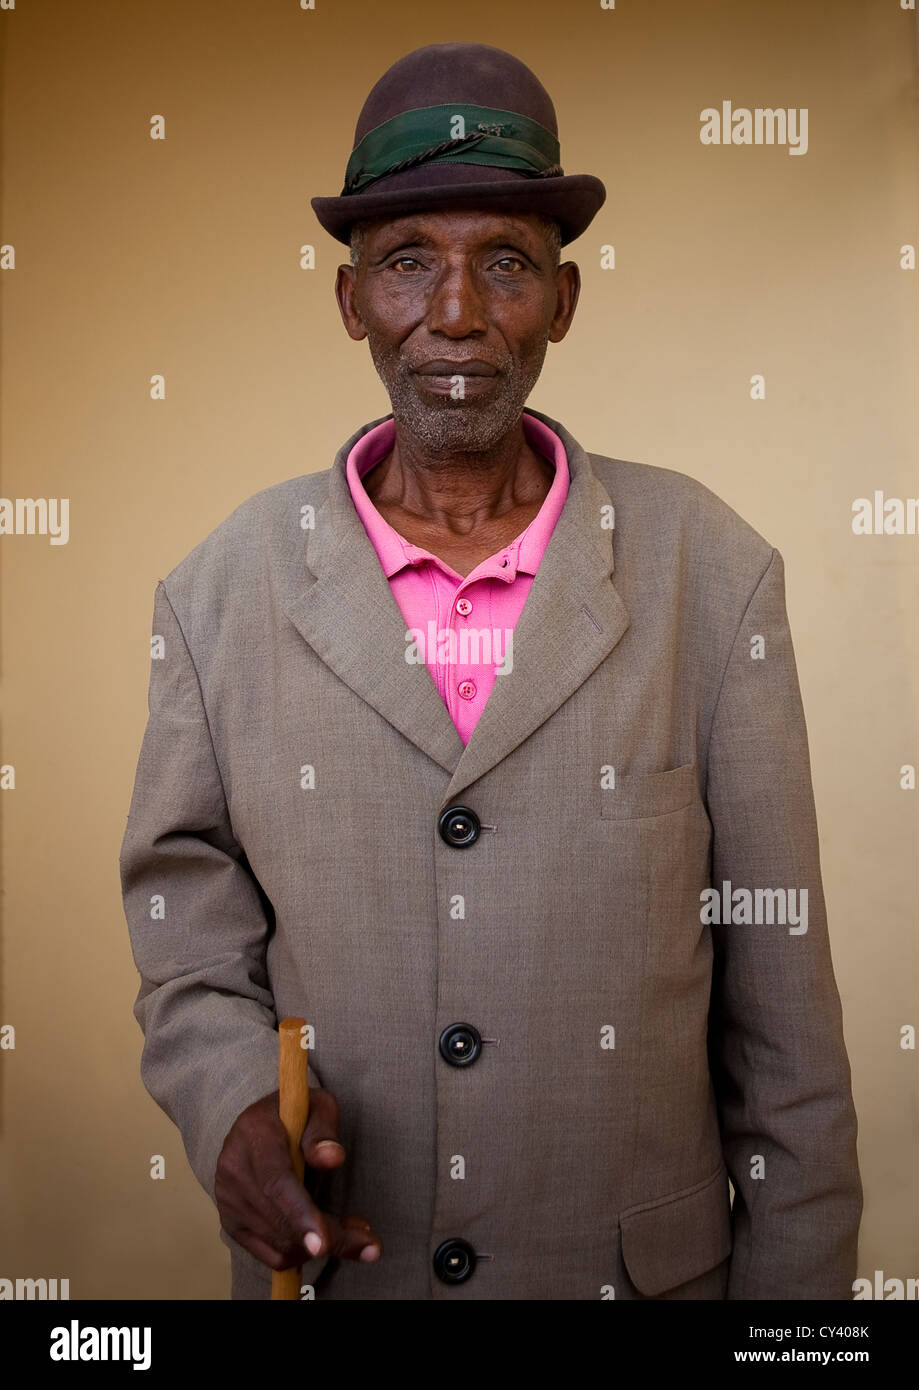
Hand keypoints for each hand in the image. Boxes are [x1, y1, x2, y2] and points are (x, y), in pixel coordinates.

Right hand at [215, 1087, 382, 1271]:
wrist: (258, 1125)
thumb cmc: (296, 1115)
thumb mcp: (317, 1106)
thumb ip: (324, 1130)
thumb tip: (333, 1158)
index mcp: (254, 1134)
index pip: (276, 1182)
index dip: (300, 1214)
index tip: (323, 1244)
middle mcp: (234, 1169)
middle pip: (281, 1220)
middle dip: (329, 1238)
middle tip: (370, 1244)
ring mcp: (228, 1200)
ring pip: (279, 1244)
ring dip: (321, 1246)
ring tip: (352, 1230)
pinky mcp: (233, 1223)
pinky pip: (272, 1255)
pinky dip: (303, 1254)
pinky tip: (323, 1236)